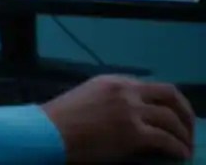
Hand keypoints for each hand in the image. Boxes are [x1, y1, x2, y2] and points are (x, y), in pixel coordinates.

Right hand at [42, 74, 195, 162]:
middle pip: (171, 96)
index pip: (154, 87)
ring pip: (172, 119)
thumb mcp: (88, 98)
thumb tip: (134, 116)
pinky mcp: (133, 133)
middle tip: (188, 130)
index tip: (174, 116)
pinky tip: (180, 155)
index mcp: (114, 81)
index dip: (170, 102)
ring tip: (185, 148)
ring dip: (184, 136)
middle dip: (185, 114)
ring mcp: (130, 111)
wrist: (48, 132)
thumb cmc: (62, 120)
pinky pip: (166, 140)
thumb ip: (111, 100)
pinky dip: (178, 148)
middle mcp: (126, 91)